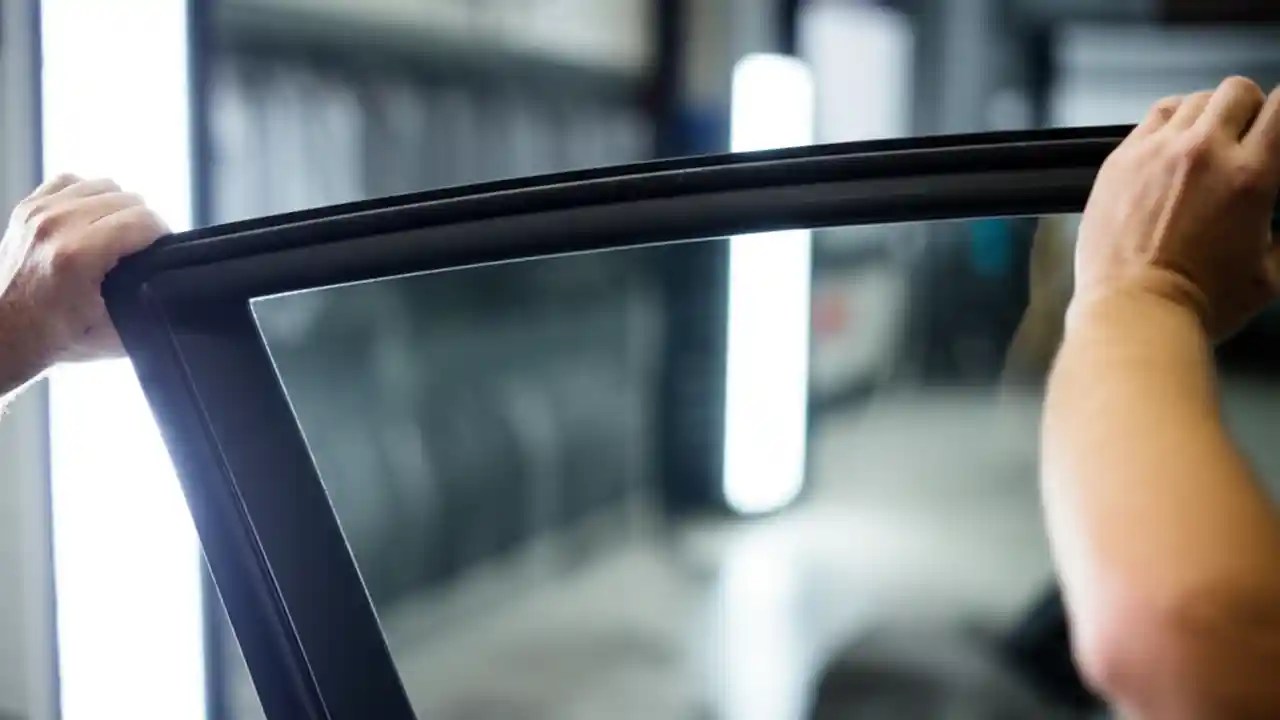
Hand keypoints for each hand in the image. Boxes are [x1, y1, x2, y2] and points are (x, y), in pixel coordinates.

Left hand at [0, 174, 166, 386]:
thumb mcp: (114, 336)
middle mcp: (56, 225)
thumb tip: (178, 293)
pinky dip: (88, 196)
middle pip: (128, 199)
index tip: (162, 253)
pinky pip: (73, 181)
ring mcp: (38, 212)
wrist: (1, 333)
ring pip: (104, 184)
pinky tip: (92, 219)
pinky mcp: (27, 207)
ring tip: (118, 234)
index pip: (144, 220)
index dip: (163, 236)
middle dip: (142, 224)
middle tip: (140, 250)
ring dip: (118, 207)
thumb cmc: (53, 337)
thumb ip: (150, 310)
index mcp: (78, 255)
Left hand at [1073, 76, 1279, 339]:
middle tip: (1248, 139)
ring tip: (1207, 147)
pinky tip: (1172, 149)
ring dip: (1208, 116)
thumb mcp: (1271, 273)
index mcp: (1250, 176)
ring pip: (1194, 100)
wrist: (1134, 313)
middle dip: (1250, 110)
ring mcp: (1155, 153)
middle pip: (1237, 91)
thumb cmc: (1201, 303)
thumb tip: (1274, 212)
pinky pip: (1153, 117)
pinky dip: (1170, 124)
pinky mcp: (1119, 161)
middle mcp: (1202, 153)